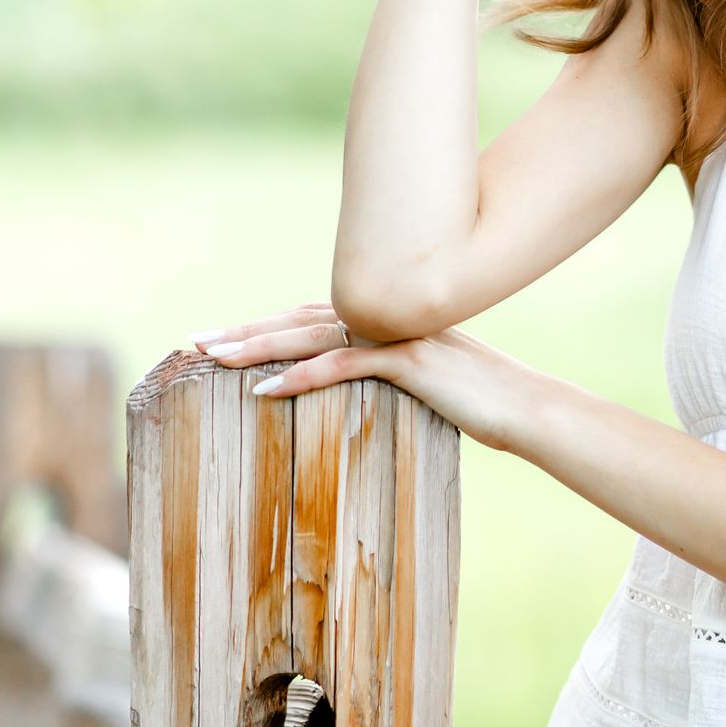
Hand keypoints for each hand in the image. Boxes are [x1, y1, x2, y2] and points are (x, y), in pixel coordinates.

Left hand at [189, 304, 558, 454]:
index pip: (314, 318)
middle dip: (246, 330)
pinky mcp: (411, 360)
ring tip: (213, 359)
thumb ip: (394, 378)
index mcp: (388, 323)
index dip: (268, 326)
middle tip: (196, 340)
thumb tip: (362, 392)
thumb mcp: (430, 387)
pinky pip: (345, 364)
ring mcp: (399, 335)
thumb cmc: (484, 405)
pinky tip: (265, 389)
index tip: (225, 338)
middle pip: (302, 319)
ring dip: (258, 346)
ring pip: (314, 335)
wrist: (529, 408)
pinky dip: (302, 375)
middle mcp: (389, 318)